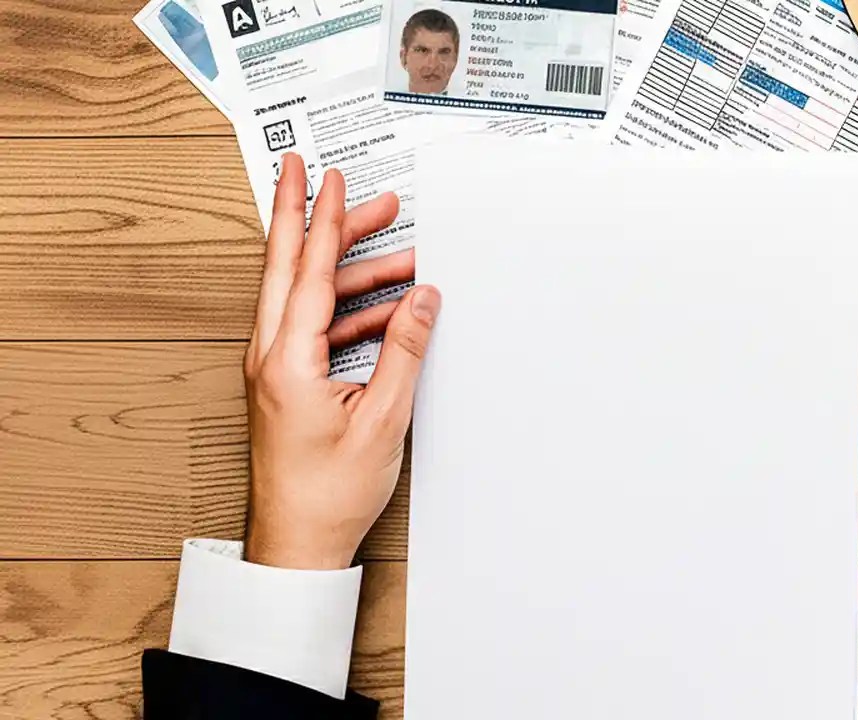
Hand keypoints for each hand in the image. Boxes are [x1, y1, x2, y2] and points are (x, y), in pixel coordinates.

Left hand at [242, 153, 441, 569]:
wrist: (297, 544)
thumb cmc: (327, 494)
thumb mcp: (382, 419)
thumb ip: (403, 351)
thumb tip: (423, 300)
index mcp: (287, 361)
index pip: (310, 271)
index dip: (325, 221)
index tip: (330, 180)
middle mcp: (271, 356)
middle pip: (295, 269)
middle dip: (324, 223)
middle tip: (347, 186)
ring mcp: (276, 369)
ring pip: (309, 297)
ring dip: (351, 272)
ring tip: (399, 253)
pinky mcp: (287, 383)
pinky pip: (317, 328)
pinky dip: (352, 311)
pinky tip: (387, 309)